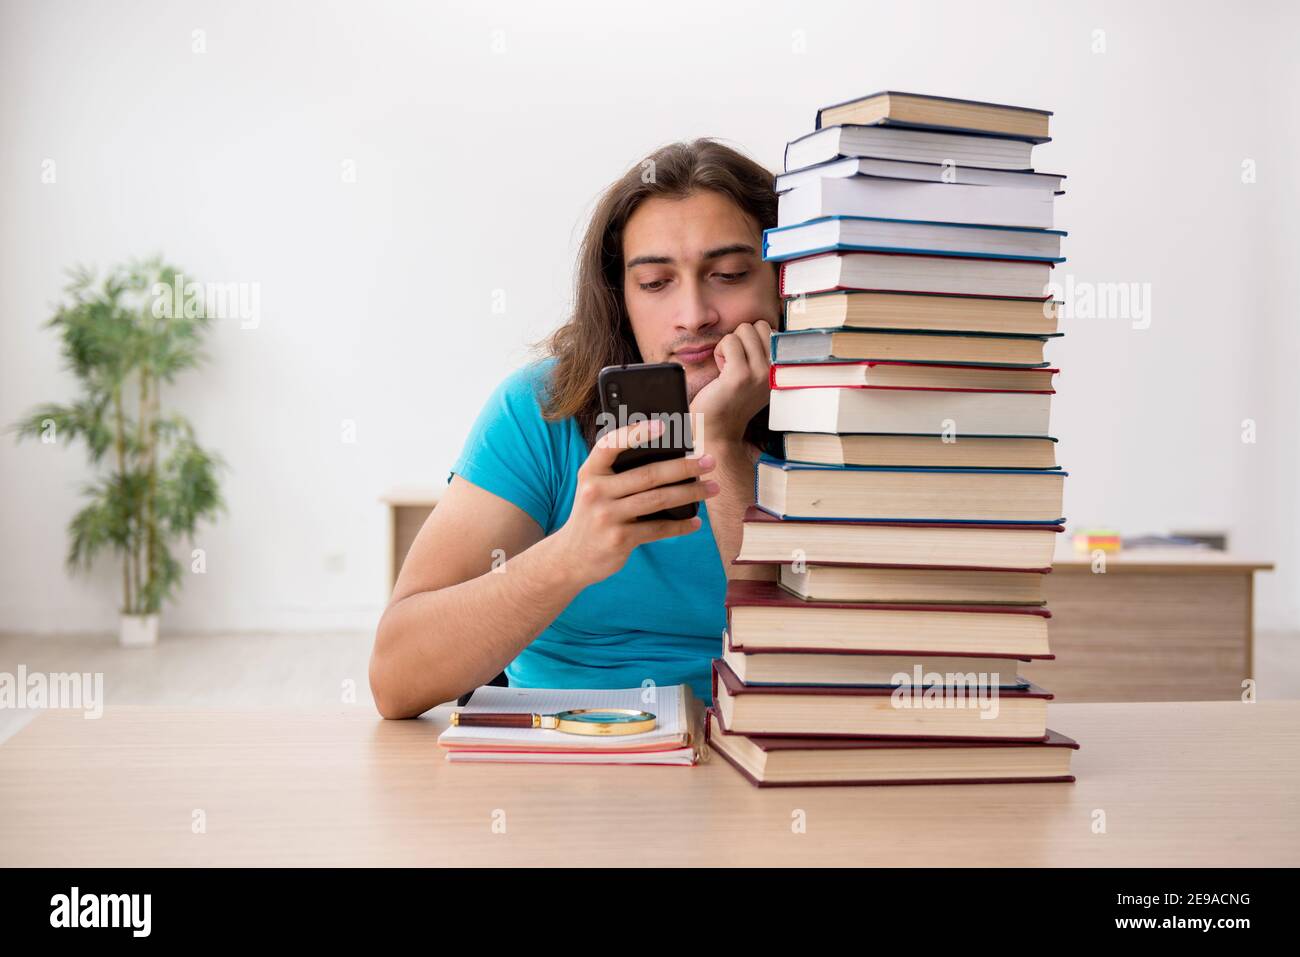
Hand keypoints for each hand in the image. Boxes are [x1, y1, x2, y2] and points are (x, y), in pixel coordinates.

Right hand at [551, 418, 718, 587]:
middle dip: (684, 467)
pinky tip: (695, 521)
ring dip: (691, 493)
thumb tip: (668, 459)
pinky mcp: (619, 538)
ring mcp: (607, 516)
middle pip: (648, 474)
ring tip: (712, 488)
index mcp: (590, 472)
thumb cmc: (592, 515)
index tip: (664, 426)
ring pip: (658, 499)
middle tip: (708, 461)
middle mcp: (595, 491)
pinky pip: (658, 528)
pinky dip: (681, 525)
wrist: (572, 557)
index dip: (636, 433)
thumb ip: (617, 474)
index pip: (611, 444)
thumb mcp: (594, 489)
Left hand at [689, 320, 772, 446]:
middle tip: (736, 361)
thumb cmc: (731, 399)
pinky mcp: (740, 375)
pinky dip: (720, 351)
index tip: (746, 361)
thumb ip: (764, 355)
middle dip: (742, 338)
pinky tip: (721, 371)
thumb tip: (765, 328)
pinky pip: (730, 341)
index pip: (772, 330)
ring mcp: (759, 373)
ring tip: (728, 366)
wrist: (717, 429)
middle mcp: (775, 371)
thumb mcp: (757, 377)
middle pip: (758, 326)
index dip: (752, 339)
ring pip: (744, 330)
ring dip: (730, 344)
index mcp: (781, 369)